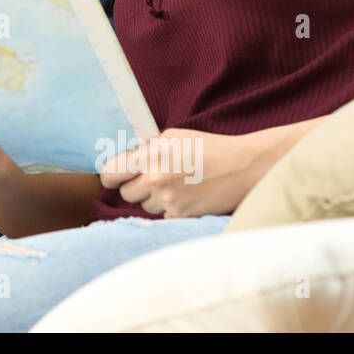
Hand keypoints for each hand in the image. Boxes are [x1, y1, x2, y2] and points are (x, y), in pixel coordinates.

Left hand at [98, 127, 258, 217]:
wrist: (243, 167)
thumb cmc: (209, 148)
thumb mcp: (173, 137)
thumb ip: (147, 149)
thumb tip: (124, 158)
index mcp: (151, 155)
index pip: (110, 173)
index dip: (110, 175)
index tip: (115, 176)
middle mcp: (156, 179)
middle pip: (125, 193)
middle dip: (134, 187)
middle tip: (151, 179)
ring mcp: (168, 200)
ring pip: (144, 206)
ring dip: (153, 199)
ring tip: (176, 185)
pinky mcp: (182, 216)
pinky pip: (163, 216)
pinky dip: (170, 209)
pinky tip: (186, 196)